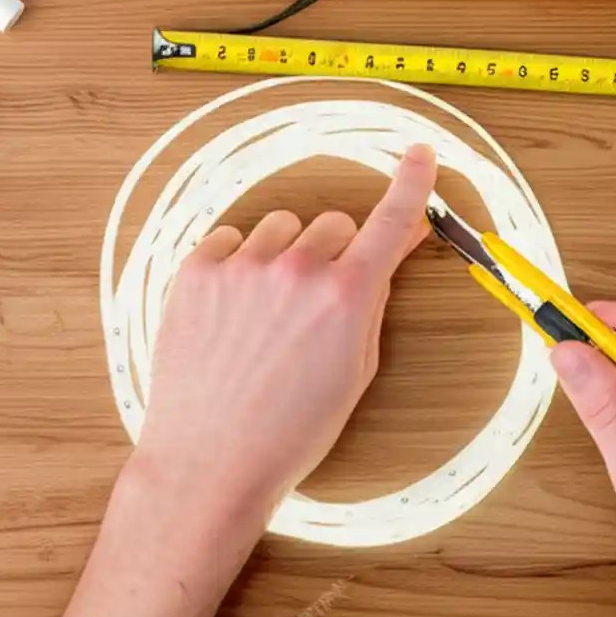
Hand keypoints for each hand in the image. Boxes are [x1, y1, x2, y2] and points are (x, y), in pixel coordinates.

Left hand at [137, 144, 437, 515]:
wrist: (211, 461)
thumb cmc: (290, 431)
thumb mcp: (355, 373)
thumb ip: (371, 306)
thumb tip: (381, 261)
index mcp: (347, 296)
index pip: (391, 220)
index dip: (413, 183)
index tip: (419, 154)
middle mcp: (297, 269)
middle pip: (332, 225)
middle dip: (334, 252)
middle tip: (318, 299)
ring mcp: (243, 267)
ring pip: (279, 228)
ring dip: (283, 256)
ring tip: (266, 313)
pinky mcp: (196, 272)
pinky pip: (229, 239)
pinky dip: (237, 263)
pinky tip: (232, 311)